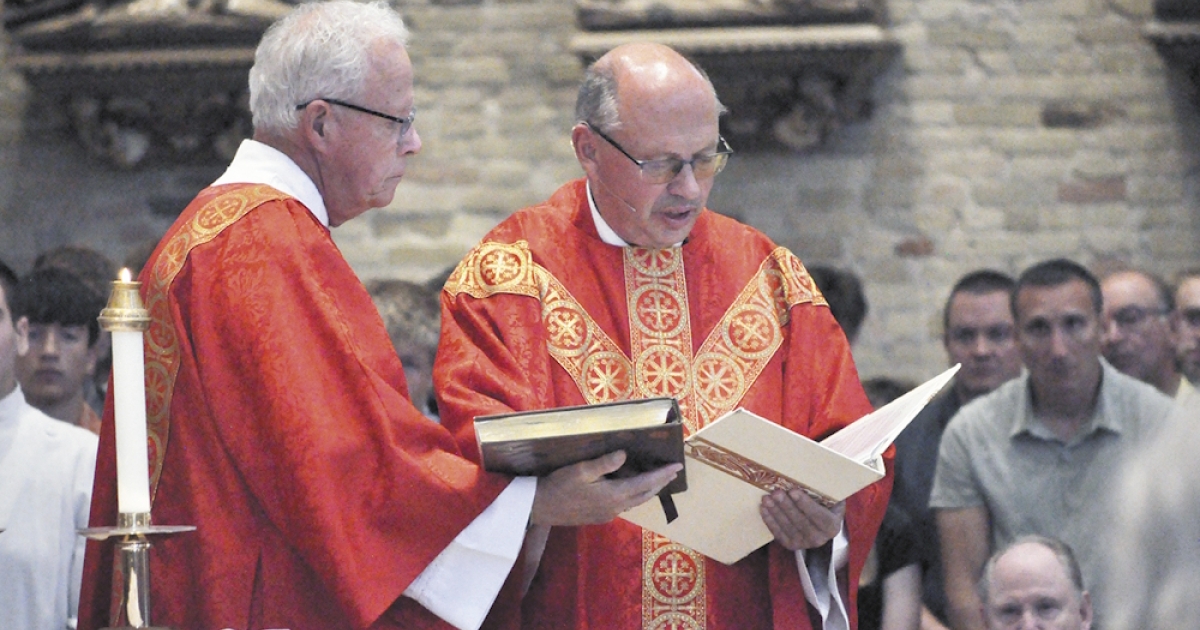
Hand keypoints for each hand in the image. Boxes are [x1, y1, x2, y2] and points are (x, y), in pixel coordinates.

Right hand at [530, 451, 682, 526]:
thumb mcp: (580, 470)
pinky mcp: (600, 516)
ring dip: (648, 489)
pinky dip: (635, 494)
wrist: (540, 508)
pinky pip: (625, 504)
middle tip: (673, 472)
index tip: (677, 467)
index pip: (645, 483)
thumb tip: (624, 455)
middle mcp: (615, 507)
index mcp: (613, 495)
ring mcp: (608, 514)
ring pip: (635, 501)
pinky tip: (633, 488)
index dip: (662, 475)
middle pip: (644, 494)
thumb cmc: (559, 485)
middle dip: (660, 483)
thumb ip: (604, 463)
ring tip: (659, 479)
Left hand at [760, 489, 844, 550]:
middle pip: (801, 521)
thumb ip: (824, 491)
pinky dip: (770, 521)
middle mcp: (819, 538)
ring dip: (775, 512)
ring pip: (788, 527)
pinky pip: (778, 533)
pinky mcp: (791, 545)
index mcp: (831, 526)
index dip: (805, 504)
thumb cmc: (826, 505)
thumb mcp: (830, 498)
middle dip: (786, 506)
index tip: (793, 491)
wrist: (821, 524)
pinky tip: (763, 508)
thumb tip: (809, 474)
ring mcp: (804, 543)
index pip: (819, 516)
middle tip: (776, 492)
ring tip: (767, 498)